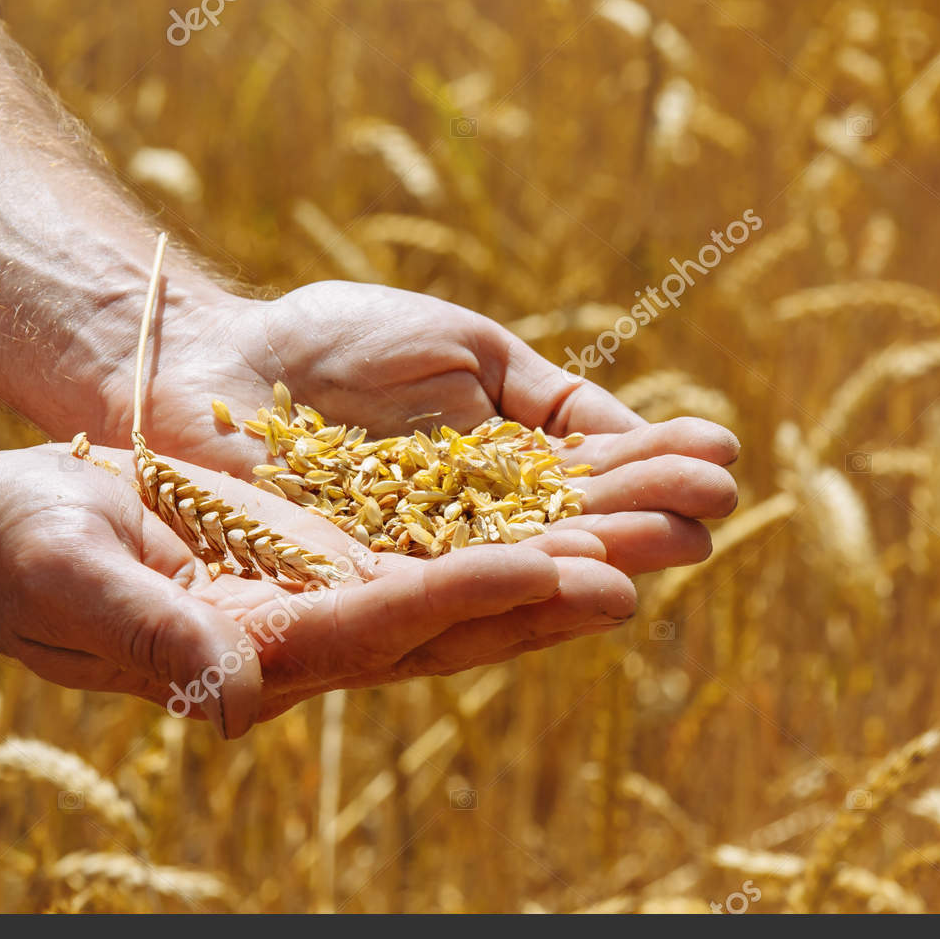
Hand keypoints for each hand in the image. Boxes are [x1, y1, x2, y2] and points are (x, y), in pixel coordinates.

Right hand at [0, 443, 636, 736]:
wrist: (6, 532)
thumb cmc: (17, 554)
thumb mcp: (71, 580)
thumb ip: (150, 631)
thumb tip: (230, 690)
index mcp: (259, 650)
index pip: (388, 624)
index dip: (475, 594)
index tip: (562, 567)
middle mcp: (312, 636)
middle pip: (458, 617)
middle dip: (558, 586)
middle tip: (662, 555)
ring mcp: (325, 599)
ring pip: (463, 583)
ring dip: (555, 559)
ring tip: (650, 532)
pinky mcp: (326, 561)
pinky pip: (432, 546)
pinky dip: (501, 528)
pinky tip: (564, 509)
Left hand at [105, 281, 739, 576]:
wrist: (217, 354)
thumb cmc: (338, 343)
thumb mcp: (469, 352)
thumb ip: (549, 398)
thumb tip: (641, 432)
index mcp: (501, 477)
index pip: (593, 483)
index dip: (654, 472)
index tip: (722, 456)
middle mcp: (469, 535)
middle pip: (569, 537)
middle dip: (643, 523)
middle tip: (716, 510)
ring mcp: (416, 567)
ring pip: (519, 573)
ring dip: (599, 558)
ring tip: (672, 544)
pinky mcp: (353, 595)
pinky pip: (441, 591)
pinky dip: (513, 577)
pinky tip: (575, 563)